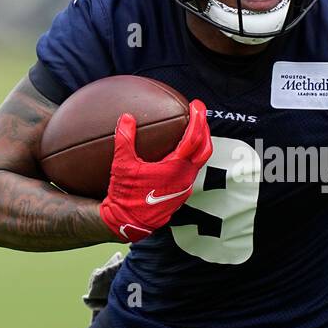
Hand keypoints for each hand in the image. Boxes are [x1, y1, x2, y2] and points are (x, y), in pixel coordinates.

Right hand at [98, 100, 211, 242]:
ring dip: (200, 143)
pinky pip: (192, 170)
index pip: (194, 138)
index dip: (198, 119)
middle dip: (204, 129)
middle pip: (205, 149)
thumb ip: (124, 140)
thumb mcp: (121, 166)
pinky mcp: (180, 194)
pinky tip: (180, 152)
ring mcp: (185, 187)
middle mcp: (185, 178)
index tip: (196, 105)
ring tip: (193, 129)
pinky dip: (191, 156)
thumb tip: (126, 117)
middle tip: (198, 114)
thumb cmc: (125, 196)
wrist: (127, 222)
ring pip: (200, 161)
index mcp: (175, 168)